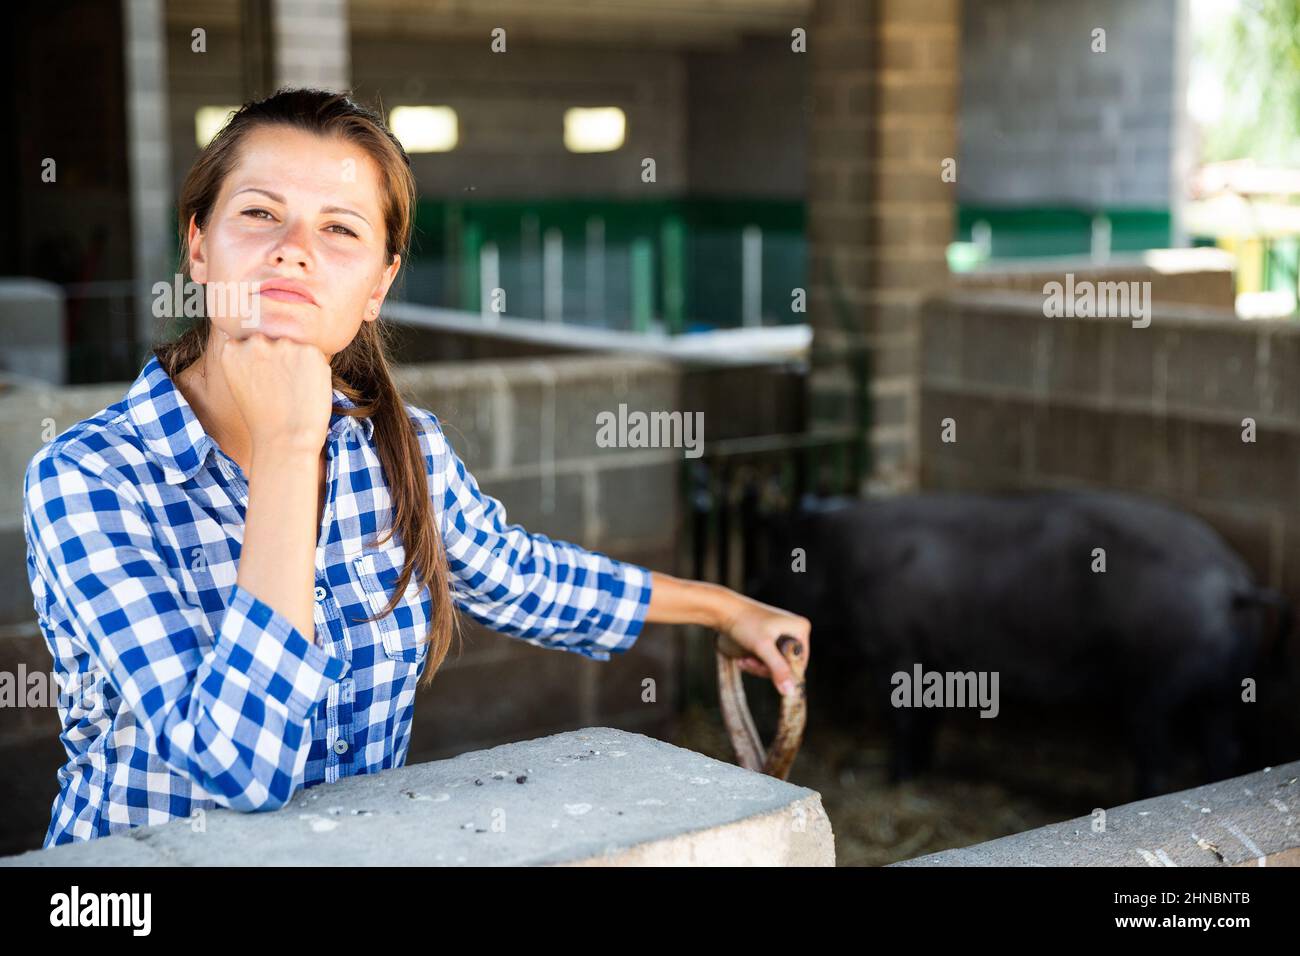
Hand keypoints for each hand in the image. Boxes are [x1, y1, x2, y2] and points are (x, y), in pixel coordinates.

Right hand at [215, 329, 332, 454]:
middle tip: (282, 388)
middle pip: (274, 341)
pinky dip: (315, 370)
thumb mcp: (241, 384)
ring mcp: (283, 344)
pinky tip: (307, 390)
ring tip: (294, 391)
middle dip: (280, 360)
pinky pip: (314, 356)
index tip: (264, 381)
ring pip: (295, 348)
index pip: (250, 343)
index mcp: (232, 349)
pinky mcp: (310, 350)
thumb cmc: (264, 419)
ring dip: (298, 363)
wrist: (286, 440)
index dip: (261, 363)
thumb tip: (262, 341)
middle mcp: (255, 342)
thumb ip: (247, 359)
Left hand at [718, 595, 810, 697]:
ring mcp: (784, 633)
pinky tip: (743, 658)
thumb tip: (791, 691)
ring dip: (758, 666)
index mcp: (801, 628)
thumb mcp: (762, 647)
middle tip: (749, 662)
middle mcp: (796, 629)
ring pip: (776, 663)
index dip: (782, 671)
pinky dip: (756, 660)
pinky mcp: (772, 636)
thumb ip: (778, 668)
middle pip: (787, 664)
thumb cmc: (744, 623)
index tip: (762, 668)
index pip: (800, 663)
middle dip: (766, 668)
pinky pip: (769, 657)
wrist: (724, 610)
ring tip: (744, 660)